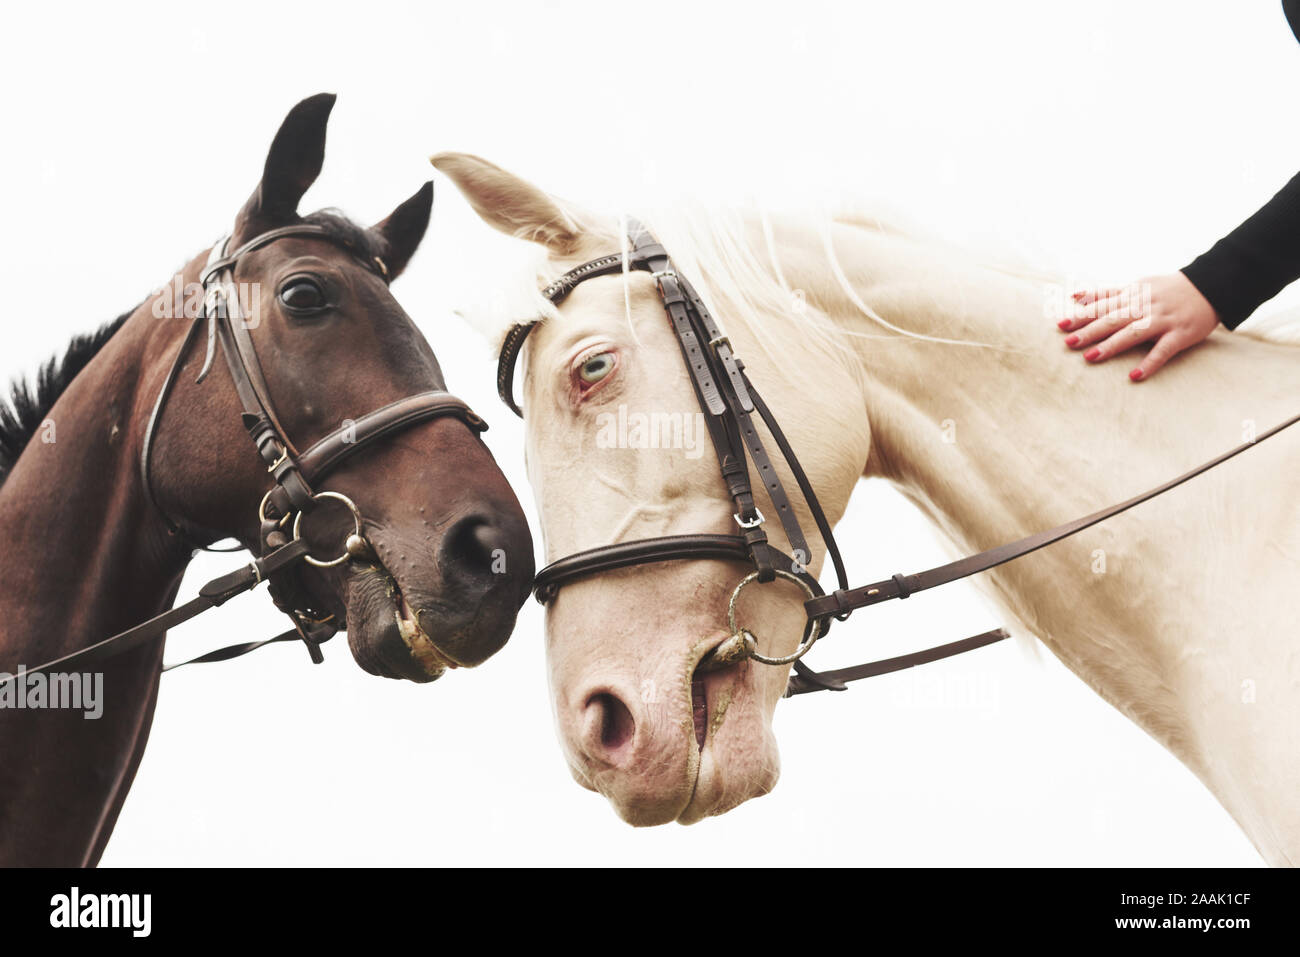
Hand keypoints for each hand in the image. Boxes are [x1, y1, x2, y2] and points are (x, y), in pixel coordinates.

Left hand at [1057, 272, 1220, 380]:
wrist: (1211, 285)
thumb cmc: (1167, 289)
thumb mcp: (1137, 286)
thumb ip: (1106, 293)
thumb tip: (1075, 296)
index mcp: (1133, 295)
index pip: (1103, 305)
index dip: (1081, 315)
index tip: (1060, 325)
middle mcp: (1145, 306)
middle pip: (1113, 319)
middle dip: (1089, 331)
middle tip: (1068, 343)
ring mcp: (1162, 320)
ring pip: (1133, 333)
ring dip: (1112, 345)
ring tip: (1090, 358)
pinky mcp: (1180, 334)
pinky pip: (1163, 350)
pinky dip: (1149, 363)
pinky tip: (1134, 376)